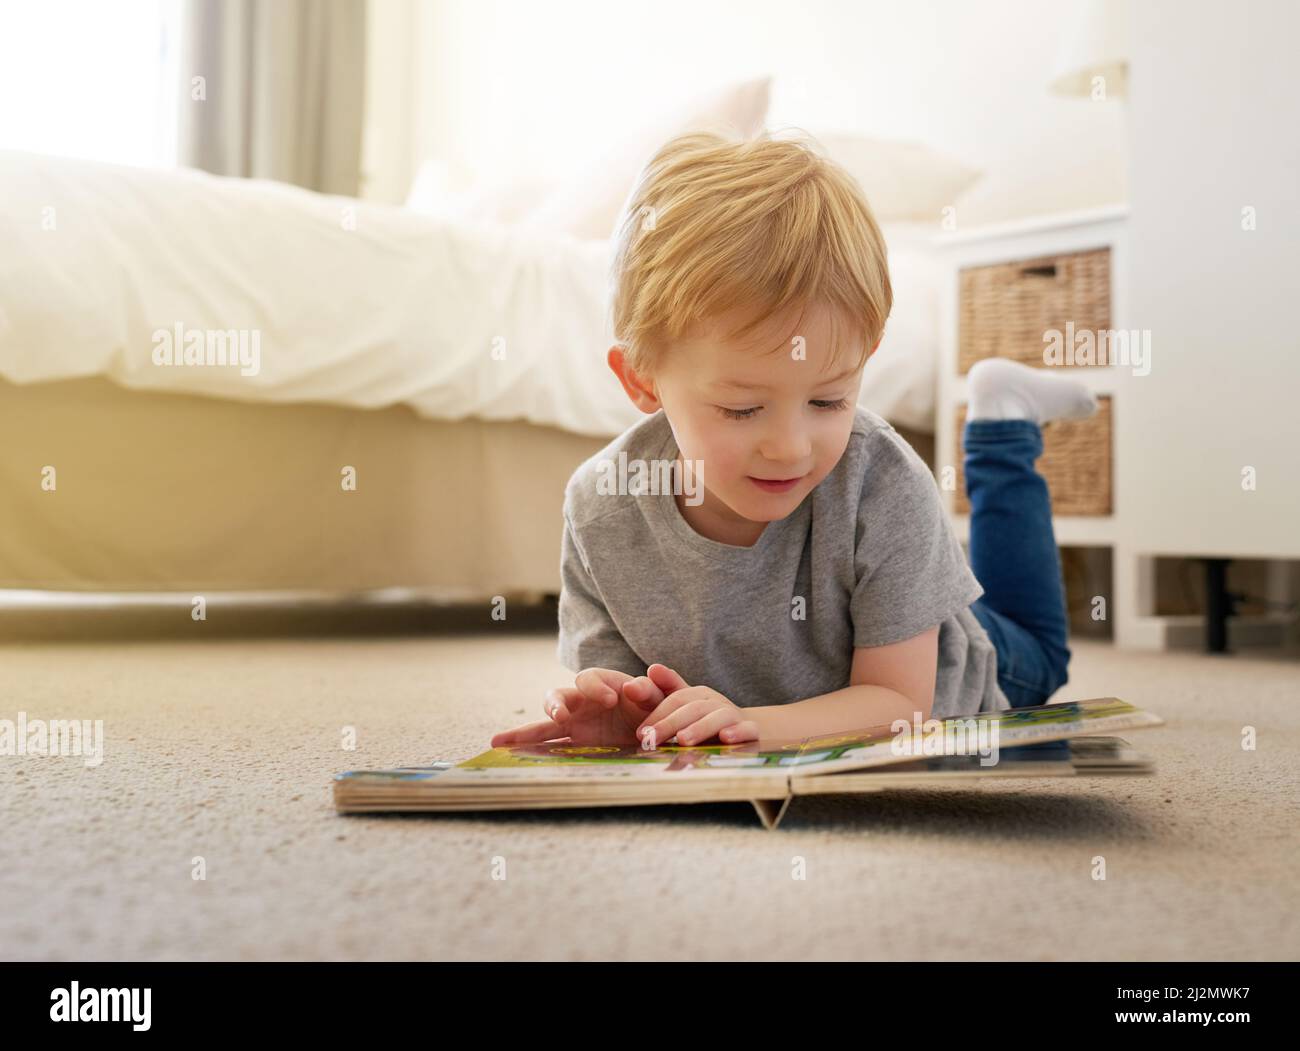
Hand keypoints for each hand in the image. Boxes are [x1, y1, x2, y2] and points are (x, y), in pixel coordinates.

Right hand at [490, 667, 661, 747]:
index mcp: (606, 685)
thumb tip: (635, 685)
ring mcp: (576, 724)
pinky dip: (527, 747)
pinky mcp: (574, 744)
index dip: (596, 686)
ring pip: (545, 722)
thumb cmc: (661, 708)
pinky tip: (502, 751)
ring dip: (527, 730)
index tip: (611, 699)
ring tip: (505, 741)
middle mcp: (585, 703)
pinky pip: (547, 745)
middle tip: (562, 716)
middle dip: (555, 705)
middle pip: (559, 696)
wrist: (661, 731)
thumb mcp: (663, 698)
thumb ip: (654, 689)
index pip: (591, 679)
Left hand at [635, 668, 759, 748]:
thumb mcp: (681, 707)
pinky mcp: (750, 730)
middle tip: (652, 738)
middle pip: (693, 709)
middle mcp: (715, 701)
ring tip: (683, 740)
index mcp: (697, 694)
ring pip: (717, 718)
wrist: (739, 729)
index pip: (675, 700)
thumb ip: (662, 690)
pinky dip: (738, 732)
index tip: (641, 733)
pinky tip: (726, 738)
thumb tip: (652, 668)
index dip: (657, 715)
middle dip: (671, 723)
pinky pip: (747, 729)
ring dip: (699, 728)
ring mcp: (733, 715)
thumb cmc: (702, 720)